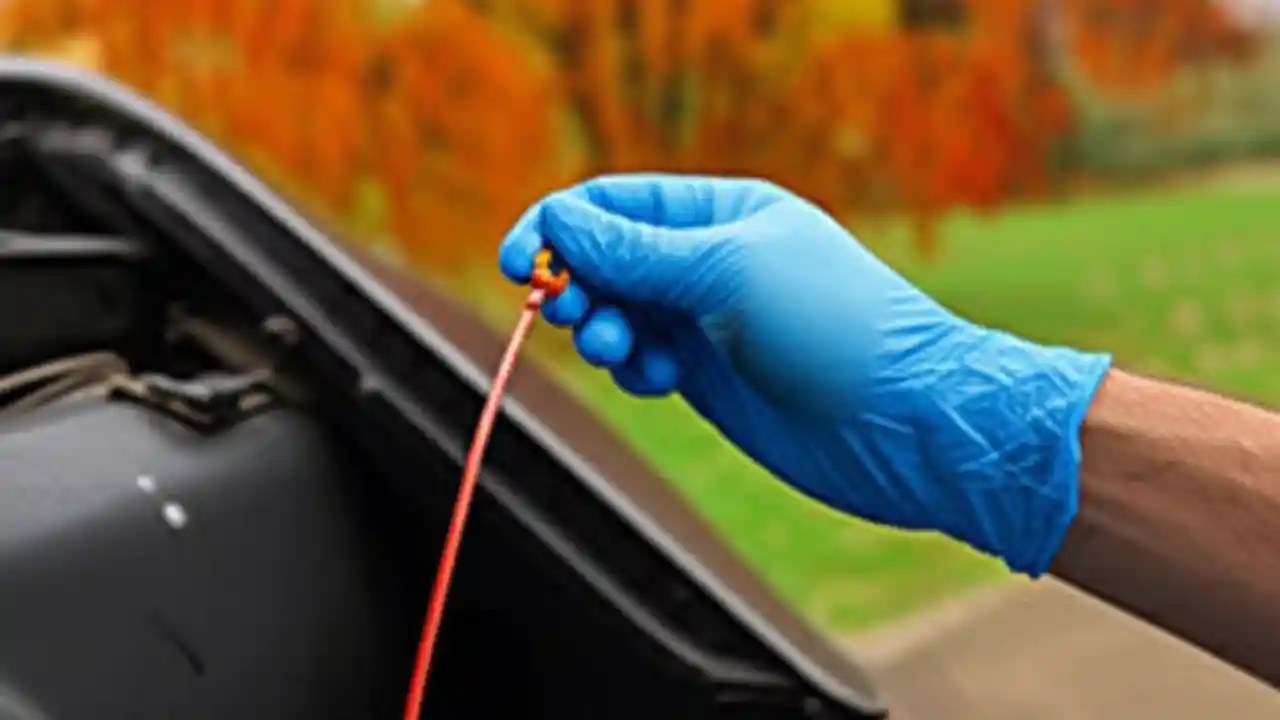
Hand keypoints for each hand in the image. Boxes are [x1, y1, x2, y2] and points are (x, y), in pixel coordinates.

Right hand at [499, 174, 1109, 574]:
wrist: (904, 422)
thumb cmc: (833, 326)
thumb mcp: (727, 272)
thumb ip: (635, 251)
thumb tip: (557, 220)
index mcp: (720, 213)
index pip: (614, 204)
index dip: (558, 227)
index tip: (519, 262)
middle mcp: (709, 261)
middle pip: (606, 260)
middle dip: (577, 284)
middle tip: (568, 315)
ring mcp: (709, 321)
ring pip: (619, 313)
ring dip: (601, 329)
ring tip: (617, 350)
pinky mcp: (712, 375)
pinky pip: (643, 360)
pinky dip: (632, 368)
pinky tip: (657, 380)